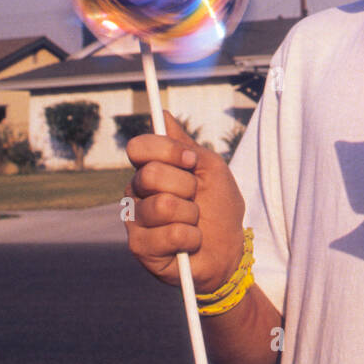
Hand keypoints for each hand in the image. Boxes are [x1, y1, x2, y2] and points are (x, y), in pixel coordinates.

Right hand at [124, 111, 245, 293]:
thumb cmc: (219, 206)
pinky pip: (170, 234)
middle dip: (186, 186)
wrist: (229, 248)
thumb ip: (184, 145)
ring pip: (162, 205)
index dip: (167, 151)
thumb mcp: (210, 168)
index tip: (191, 161)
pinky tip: (190, 242)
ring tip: (194, 222)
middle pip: (150, 174)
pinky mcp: (140, 249)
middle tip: (195, 197)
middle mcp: (135, 193)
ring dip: (191, 214)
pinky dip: (192, 237)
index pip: (139, 147)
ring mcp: (134, 221)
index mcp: (149, 169)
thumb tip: (162, 114)